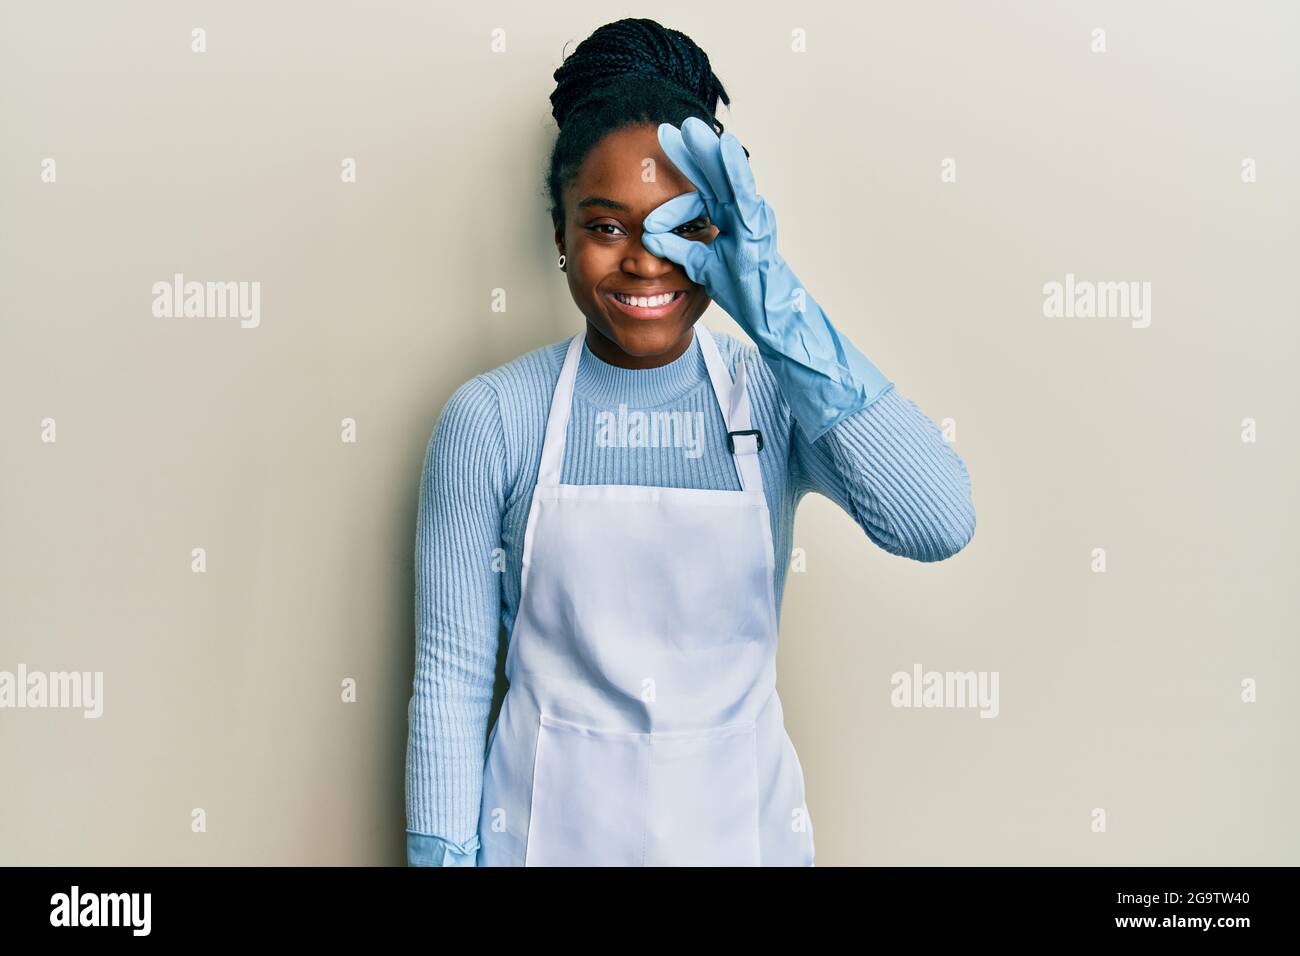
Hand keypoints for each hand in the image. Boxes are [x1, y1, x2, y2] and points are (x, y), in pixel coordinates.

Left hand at [641, 117, 789, 345]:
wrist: (768, 315)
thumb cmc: (743, 291)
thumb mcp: (699, 266)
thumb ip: (677, 249)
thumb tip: (648, 238)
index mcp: (730, 218)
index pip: (700, 195)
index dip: (678, 191)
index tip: (655, 203)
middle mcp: (743, 212)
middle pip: (714, 176)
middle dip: (693, 151)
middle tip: (671, 129)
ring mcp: (753, 217)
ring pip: (729, 177)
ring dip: (710, 151)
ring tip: (692, 129)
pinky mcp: (757, 227)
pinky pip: (744, 193)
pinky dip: (735, 169)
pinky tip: (725, 147)